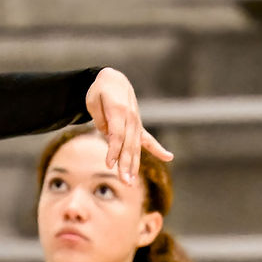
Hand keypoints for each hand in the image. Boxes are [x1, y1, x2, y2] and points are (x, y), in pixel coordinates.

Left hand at [86, 67, 171, 184]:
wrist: (114, 79)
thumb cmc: (99, 91)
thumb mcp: (93, 102)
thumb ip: (101, 120)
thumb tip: (110, 138)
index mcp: (118, 110)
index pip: (117, 135)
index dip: (113, 151)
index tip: (109, 165)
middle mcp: (130, 117)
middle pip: (128, 145)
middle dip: (126, 164)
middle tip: (125, 182)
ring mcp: (136, 122)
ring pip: (136, 146)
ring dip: (134, 164)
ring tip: (132, 181)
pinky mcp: (138, 125)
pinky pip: (148, 139)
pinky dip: (157, 149)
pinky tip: (168, 157)